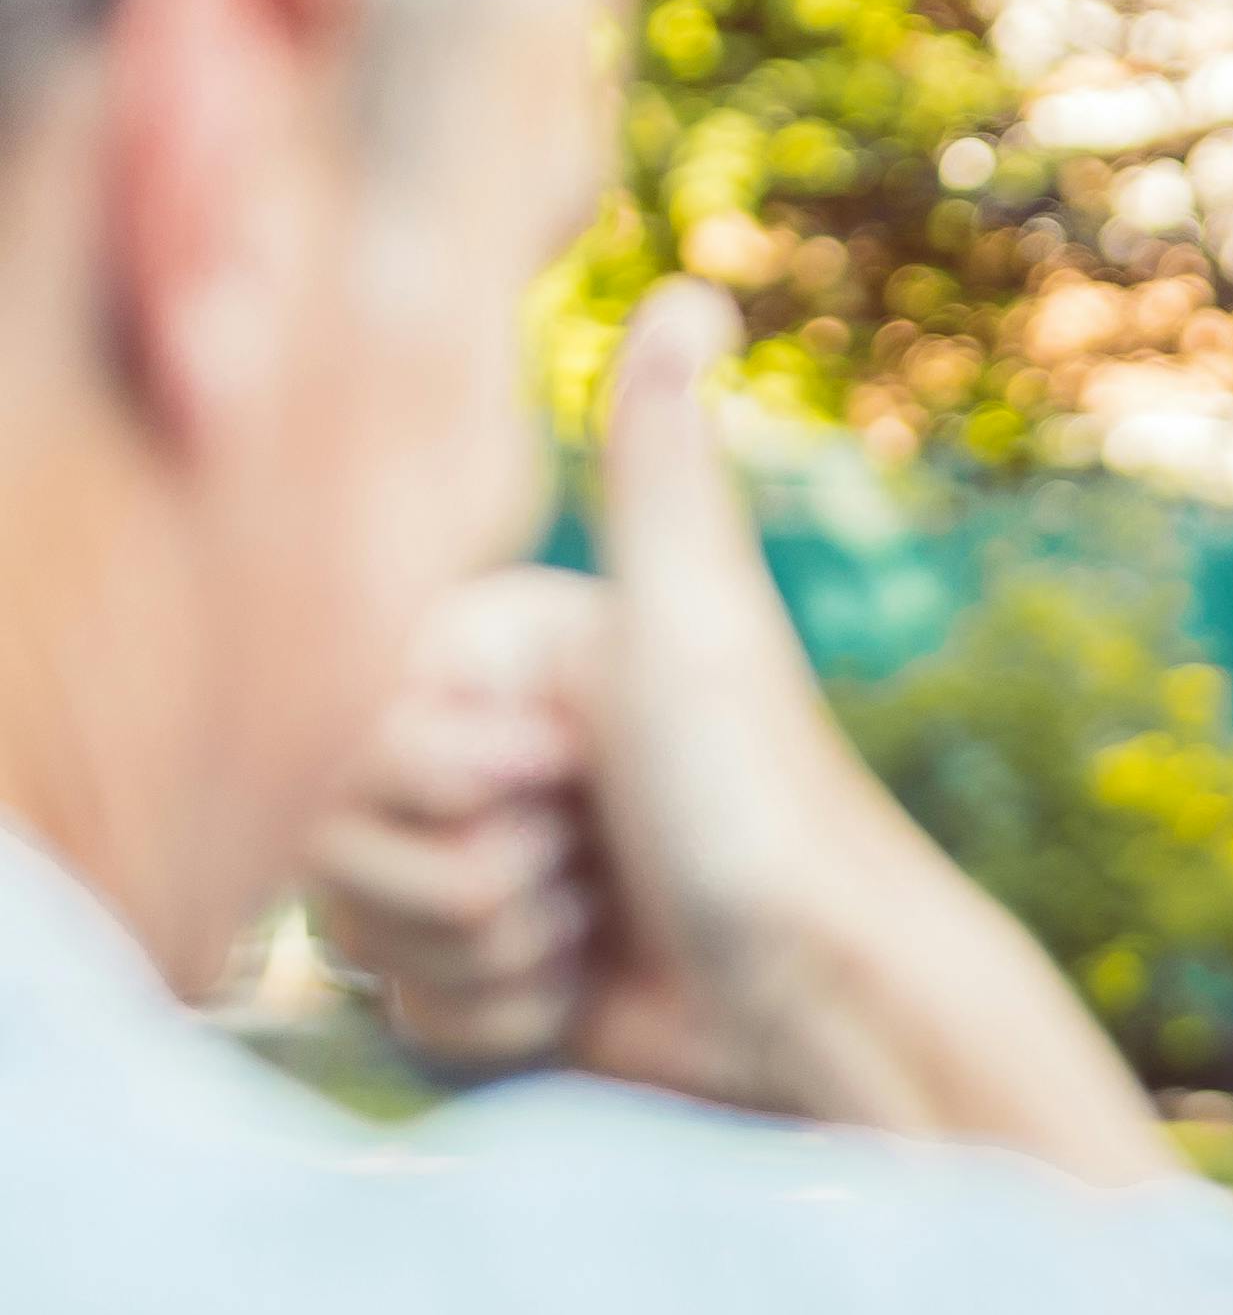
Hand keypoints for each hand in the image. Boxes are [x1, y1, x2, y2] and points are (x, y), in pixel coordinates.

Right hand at [306, 281, 1174, 1185]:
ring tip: (598, 929)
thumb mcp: (696, 616)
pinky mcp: (486, 990)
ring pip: (356, 927)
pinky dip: (497, 1021)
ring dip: (486, 947)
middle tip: (591, 861)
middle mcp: (484, 761)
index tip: (562, 770)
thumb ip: (660, 465)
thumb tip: (695, 293)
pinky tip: (587, 999)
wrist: (825, 1002)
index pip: (336, 722)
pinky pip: (409, 1016)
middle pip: (327, 829)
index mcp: (506, 666)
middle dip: (464, 870)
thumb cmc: (764, 806)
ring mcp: (477, 875)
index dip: (437, 769)